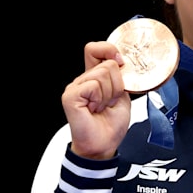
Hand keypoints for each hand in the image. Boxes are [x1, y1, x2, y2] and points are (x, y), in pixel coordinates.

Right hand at [61, 41, 131, 159]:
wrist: (103, 144)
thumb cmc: (111, 122)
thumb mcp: (122, 95)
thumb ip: (120, 77)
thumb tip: (121, 62)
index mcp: (94, 76)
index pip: (96, 49)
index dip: (110, 50)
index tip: (121, 64)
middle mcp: (82, 79)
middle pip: (108, 63)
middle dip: (117, 84)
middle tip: (109, 101)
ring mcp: (75, 87)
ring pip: (103, 74)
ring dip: (110, 94)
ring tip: (102, 107)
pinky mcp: (70, 96)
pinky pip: (94, 85)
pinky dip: (100, 98)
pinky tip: (94, 109)